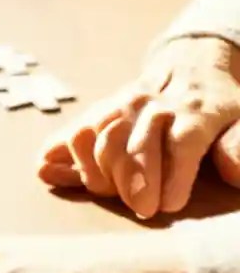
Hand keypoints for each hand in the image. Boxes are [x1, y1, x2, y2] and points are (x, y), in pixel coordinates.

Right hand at [38, 37, 239, 218]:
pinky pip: (72, 131)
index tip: (168, 205)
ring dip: (97, 171)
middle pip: (135, 145)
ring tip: (107, 191)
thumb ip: (238, 146)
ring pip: (97, 136)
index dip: (173, 175)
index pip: (182, 141)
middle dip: (134, 182)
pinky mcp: (99, 110)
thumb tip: (236, 174)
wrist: (189, 62)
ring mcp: (121, 106)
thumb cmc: (216, 105)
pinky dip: (58, 153)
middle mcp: (154, 104)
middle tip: (142, 210)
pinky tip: (50, 170)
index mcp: (196, 110)